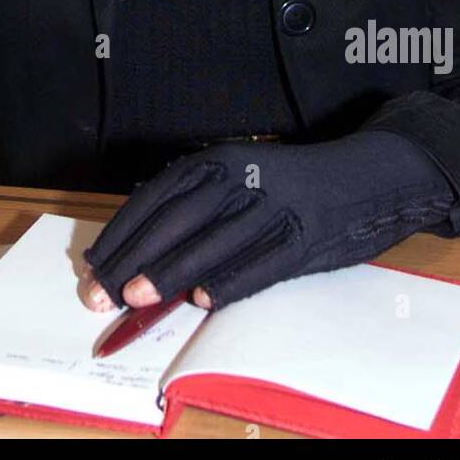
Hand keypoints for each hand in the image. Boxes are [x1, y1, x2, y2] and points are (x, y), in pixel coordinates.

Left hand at [80, 132, 459, 312]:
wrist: (366, 177)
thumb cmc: (292, 184)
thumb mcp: (241, 176)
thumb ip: (198, 204)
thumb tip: (140, 248)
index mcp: (220, 159)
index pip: (157, 197)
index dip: (122, 231)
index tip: (93, 263)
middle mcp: (242, 177)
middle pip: (175, 220)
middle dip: (132, 258)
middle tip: (99, 293)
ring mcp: (274, 206)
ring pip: (211, 242)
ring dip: (169, 271)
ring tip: (136, 298)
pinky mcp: (304, 236)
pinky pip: (260, 263)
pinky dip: (229, 282)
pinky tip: (201, 300)